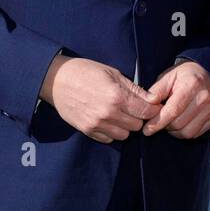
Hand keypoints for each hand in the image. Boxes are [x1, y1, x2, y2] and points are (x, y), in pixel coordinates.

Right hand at [40, 55, 161, 142]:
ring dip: (125, 126)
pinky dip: (112, 131)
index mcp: (117, 96)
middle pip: (137, 125)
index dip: (152, 109)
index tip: (152, 106)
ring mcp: (97, 124)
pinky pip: (108, 139)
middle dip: (138, 117)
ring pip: (124, 135)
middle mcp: (108, 113)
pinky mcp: (87, 131)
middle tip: (133, 107)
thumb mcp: (113, 73)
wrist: (56, 80)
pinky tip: (108, 119)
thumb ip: (134, 89)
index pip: (146, 112)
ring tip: (120, 113)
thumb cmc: (85, 72)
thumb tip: (153, 99)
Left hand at [143, 60, 209, 139]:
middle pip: (178, 124)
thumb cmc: (183, 76)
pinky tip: (181, 122)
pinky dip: (184, 132)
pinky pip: (195, 134)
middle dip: (164, 125)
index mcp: (192, 84)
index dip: (157, 123)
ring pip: (187, 132)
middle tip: (159, 120)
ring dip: (174, 131)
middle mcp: (205, 97)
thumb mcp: (167, 77)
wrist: (204, 74)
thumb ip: (156, 91)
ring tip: (170, 120)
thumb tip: (148, 106)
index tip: (147, 129)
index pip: (172, 111)